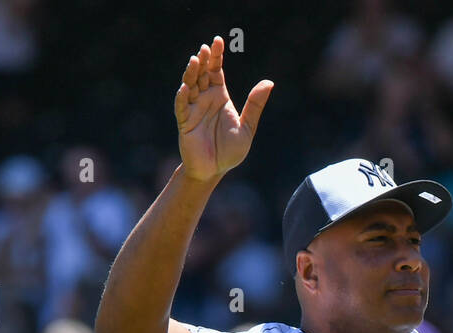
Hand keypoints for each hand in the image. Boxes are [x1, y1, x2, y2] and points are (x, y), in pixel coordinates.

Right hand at [174, 35, 272, 182]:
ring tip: (195, 61)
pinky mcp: (185, 122)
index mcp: (220, 97)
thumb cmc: (230, 150)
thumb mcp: (247, 126)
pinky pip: (182, 107)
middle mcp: (205, 99)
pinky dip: (182, 97)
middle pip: (202, 74)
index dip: (216, 56)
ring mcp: (194, 109)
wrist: (215, 170)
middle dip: (203, 61)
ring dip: (191, 74)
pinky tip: (185, 87)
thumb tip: (269, 82)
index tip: (217, 41)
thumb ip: (255, 105)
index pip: (216, 71)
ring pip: (190, 86)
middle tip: (205, 48)